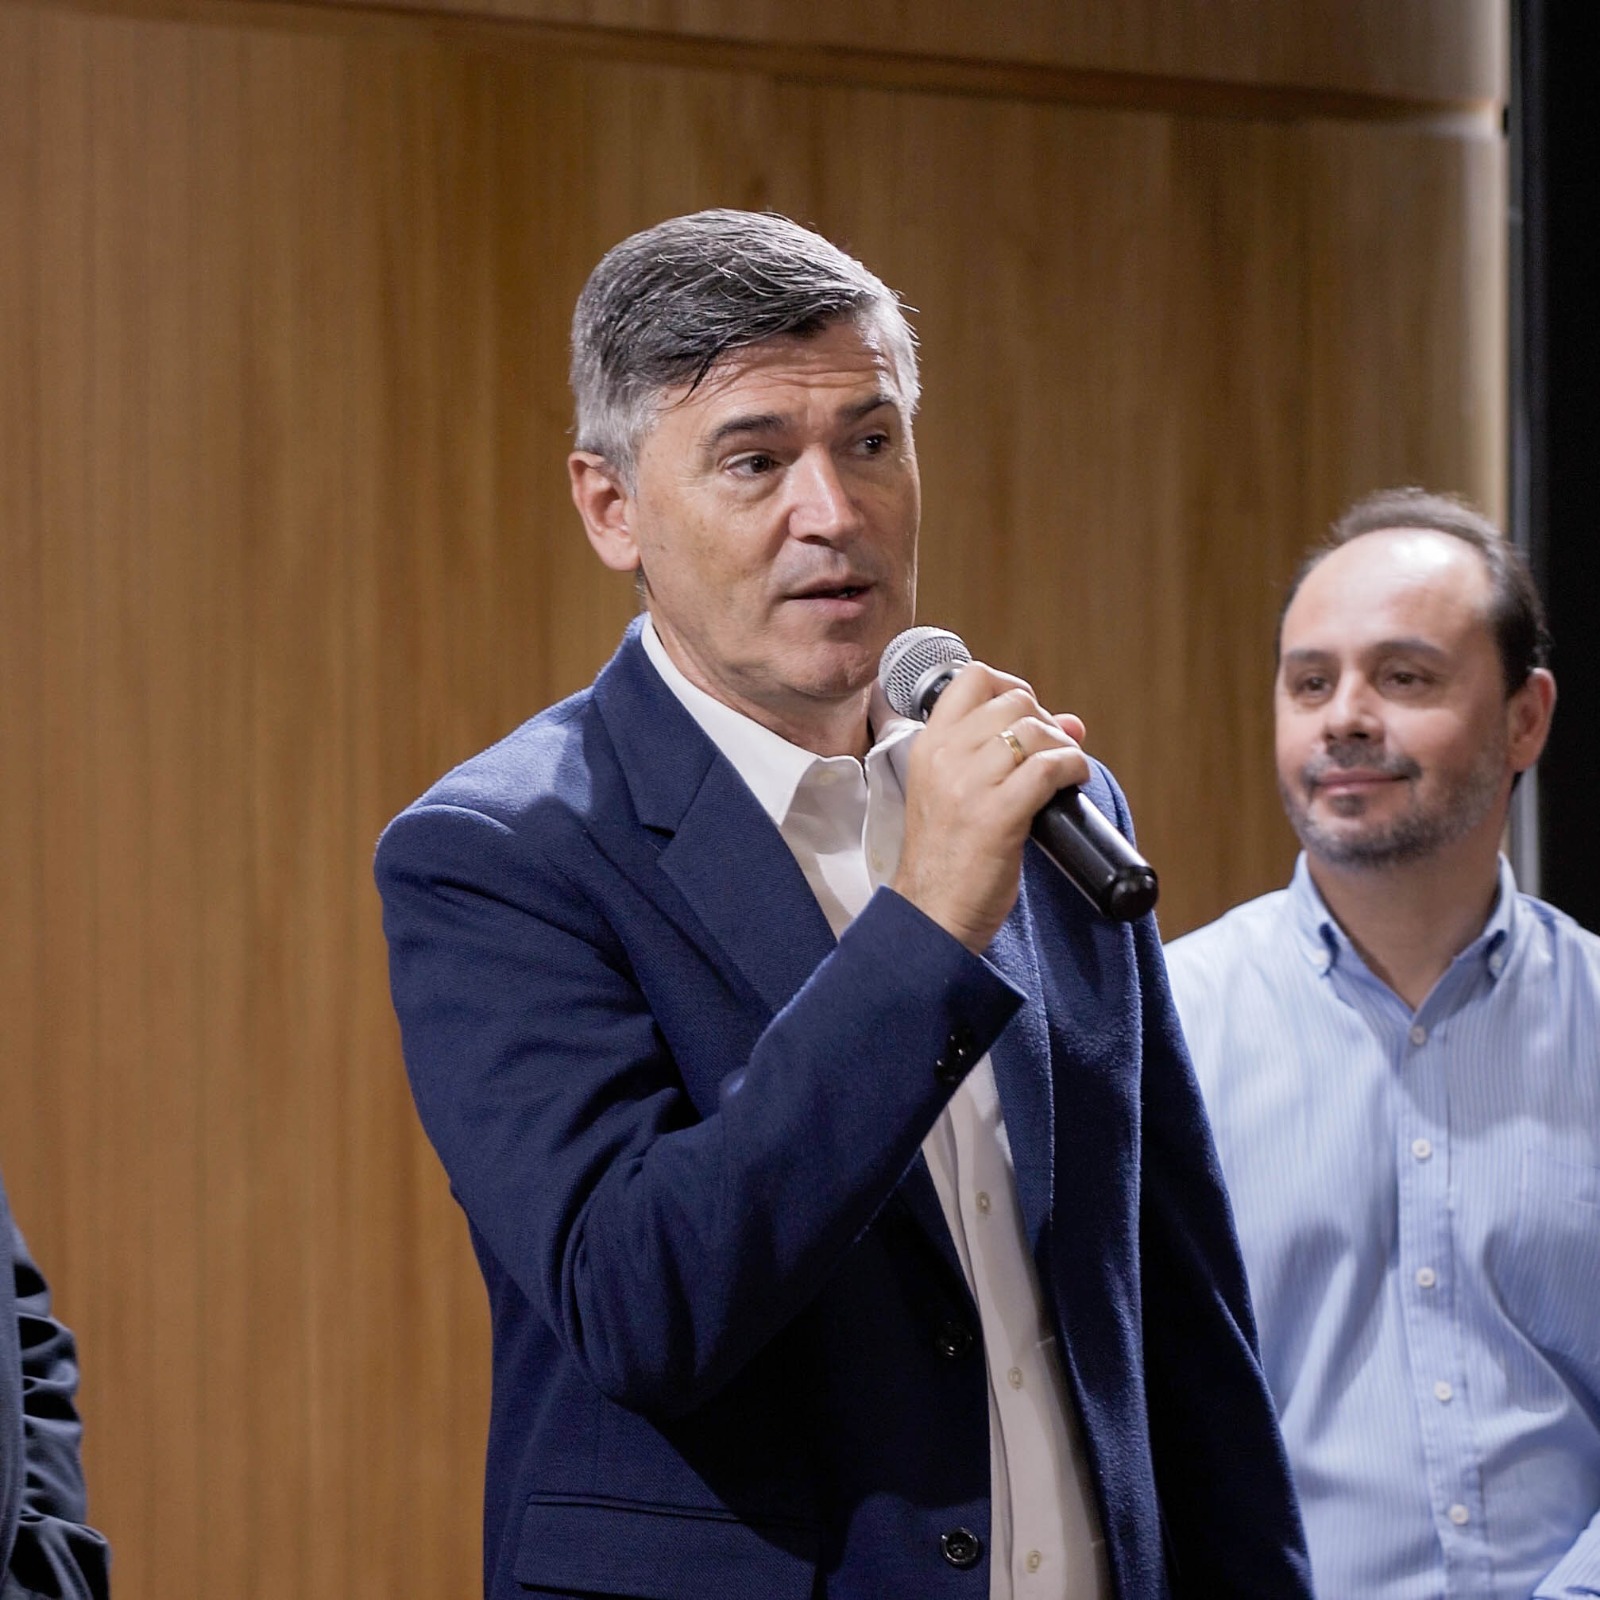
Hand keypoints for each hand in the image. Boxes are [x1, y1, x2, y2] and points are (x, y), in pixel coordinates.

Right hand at [892, 662, 1089, 951]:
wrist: (932, 913)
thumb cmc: (947, 858)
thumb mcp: (955, 793)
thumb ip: (1000, 753)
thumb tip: (1071, 723)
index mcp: (928, 746)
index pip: (972, 677)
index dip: (1010, 688)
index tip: (1026, 718)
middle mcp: (944, 757)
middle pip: (1014, 700)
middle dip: (1044, 721)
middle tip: (1050, 753)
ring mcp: (969, 785)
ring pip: (1035, 730)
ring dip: (1063, 746)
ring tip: (1064, 771)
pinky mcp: (998, 815)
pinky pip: (1049, 767)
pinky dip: (1072, 768)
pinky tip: (1073, 782)